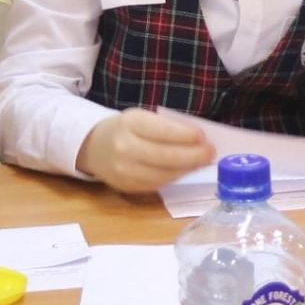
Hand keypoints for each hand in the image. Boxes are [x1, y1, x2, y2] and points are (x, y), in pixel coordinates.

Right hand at [76, 108, 215, 194]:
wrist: (94, 146)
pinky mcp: (128, 187)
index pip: (162, 131)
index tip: (203, 137)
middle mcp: (124, 148)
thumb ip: (167, 127)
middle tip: (211, 153)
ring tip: (202, 162)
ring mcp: (124, 171)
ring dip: (187, 169)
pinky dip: (175, 177)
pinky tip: (186, 170)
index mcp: (129, 124)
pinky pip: (157, 184)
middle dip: (193, 155)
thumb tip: (199, 139)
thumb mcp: (142, 118)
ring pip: (163, 174)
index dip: (185, 136)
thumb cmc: (127, 128)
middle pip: (165, 156)